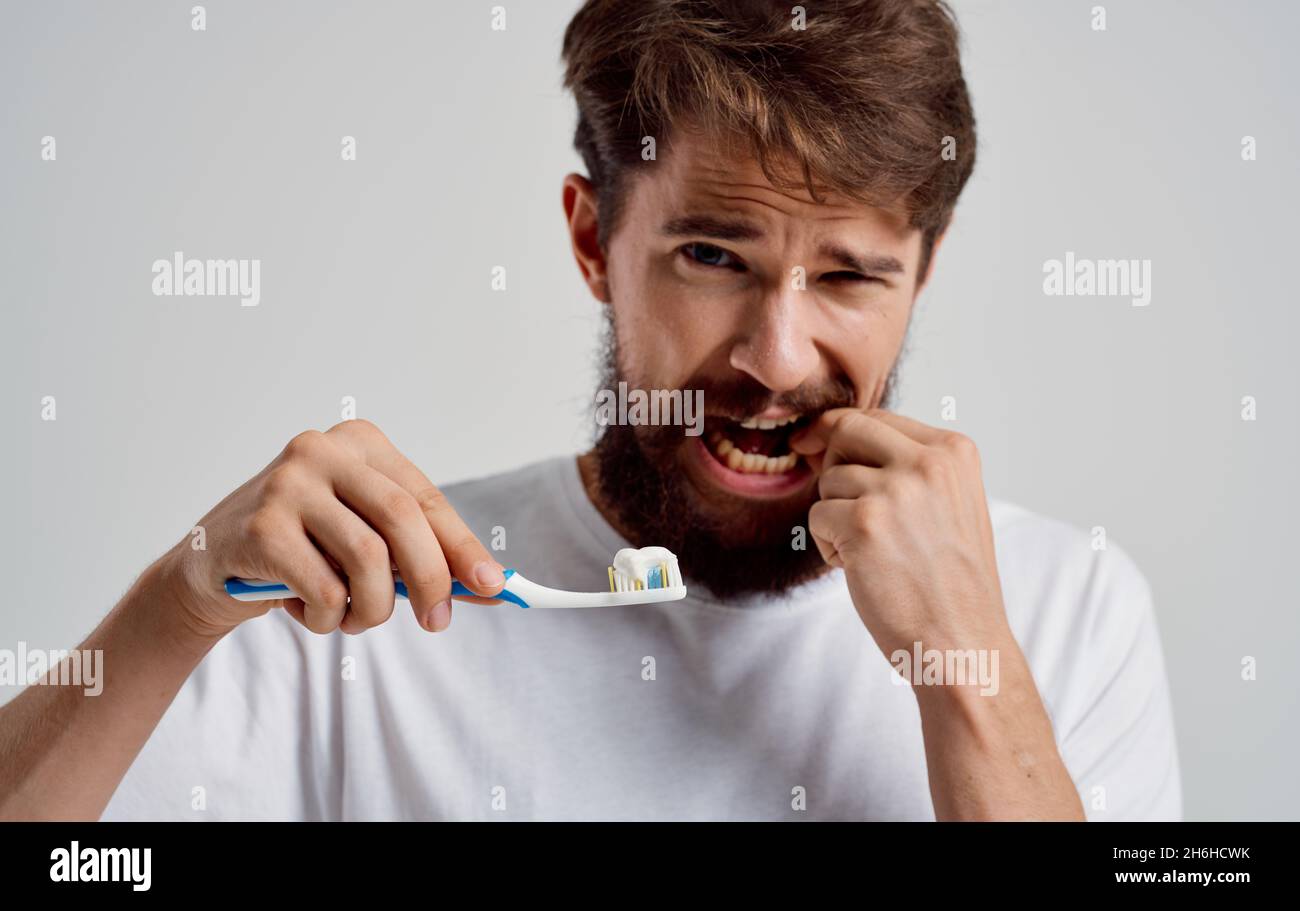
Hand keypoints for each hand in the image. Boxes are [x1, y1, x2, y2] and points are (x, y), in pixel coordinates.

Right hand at [158, 419, 505, 638]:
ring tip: (354, 620)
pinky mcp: (260, 525)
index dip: (463, 546)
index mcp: (360, 443)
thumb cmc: (303, 551)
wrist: (211, 567)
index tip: (495, 585)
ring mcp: (287, 483)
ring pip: (366, 559)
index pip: (426, 498)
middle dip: (430, 579)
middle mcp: (323, 450)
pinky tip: (309, 612)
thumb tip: (491, 585)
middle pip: (402, 519)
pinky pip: (324, 588)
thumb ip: (419, 554)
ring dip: (372, 608)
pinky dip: (328, 617)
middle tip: (436, 621)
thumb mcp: (363, 540)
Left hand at [791, 408, 1008, 658]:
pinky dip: (827, 546)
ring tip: (872, 553)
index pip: (878, 417)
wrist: (963, 642)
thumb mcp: (949, 503)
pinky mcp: (864, 523)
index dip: (840, 432)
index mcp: (954, 451)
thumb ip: (906, 465)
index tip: (814, 442)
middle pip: (846, 430)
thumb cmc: (951, 582)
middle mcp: (928, 461)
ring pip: (829, 481)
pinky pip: (816, 517)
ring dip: (835, 517)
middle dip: (827, 458)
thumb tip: (831, 436)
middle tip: (836, 500)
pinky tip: (860, 569)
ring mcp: (896, 490)